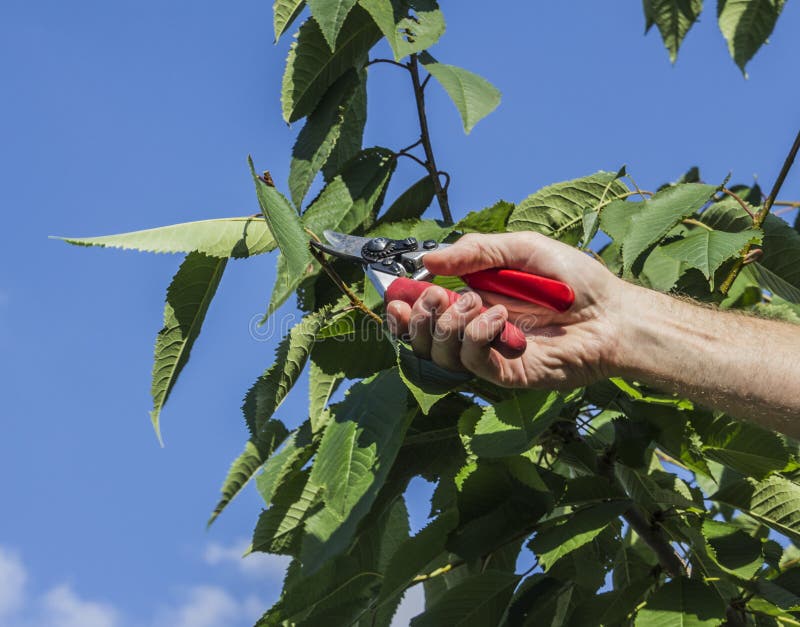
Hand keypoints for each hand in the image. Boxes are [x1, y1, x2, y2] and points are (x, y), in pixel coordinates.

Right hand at [386, 232, 628, 388]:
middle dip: (420, 319)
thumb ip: (475, 251)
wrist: (613, 314)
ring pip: (443, 354)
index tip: (394, 297)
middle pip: (425, 339)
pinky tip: (498, 318)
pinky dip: (476, 338)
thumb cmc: (574, 280)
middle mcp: (477, 330)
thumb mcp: (521, 249)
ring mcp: (492, 354)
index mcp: (475, 301)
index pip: (427, 314)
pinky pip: (474, 362)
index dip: (404, 310)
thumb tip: (428, 259)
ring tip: (472, 304)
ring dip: (448, 326)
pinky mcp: (507, 373)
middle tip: (434, 297)